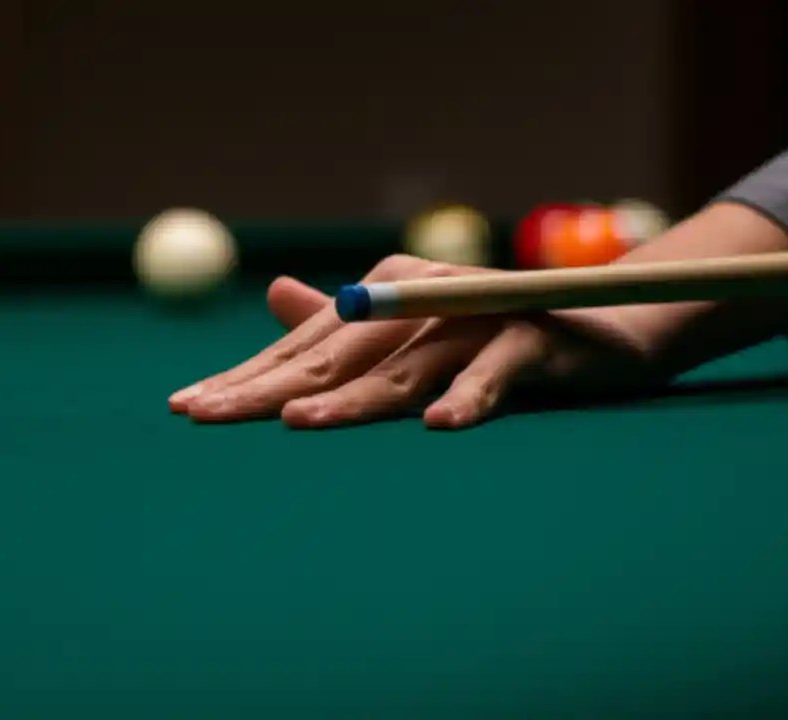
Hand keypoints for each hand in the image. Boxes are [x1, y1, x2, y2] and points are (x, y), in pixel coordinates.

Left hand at [169, 254, 660, 428]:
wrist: (602, 326)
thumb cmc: (494, 334)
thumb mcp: (413, 334)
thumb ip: (347, 328)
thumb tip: (275, 296)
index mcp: (383, 297)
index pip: (303, 350)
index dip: (244, 378)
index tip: (185, 408)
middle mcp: (419, 301)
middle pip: (334, 358)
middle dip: (265, 390)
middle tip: (203, 416)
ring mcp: (476, 321)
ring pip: (404, 369)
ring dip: (355, 400)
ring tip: (299, 424)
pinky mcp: (533, 343)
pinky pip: (496, 376)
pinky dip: (470, 399)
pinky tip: (437, 426)